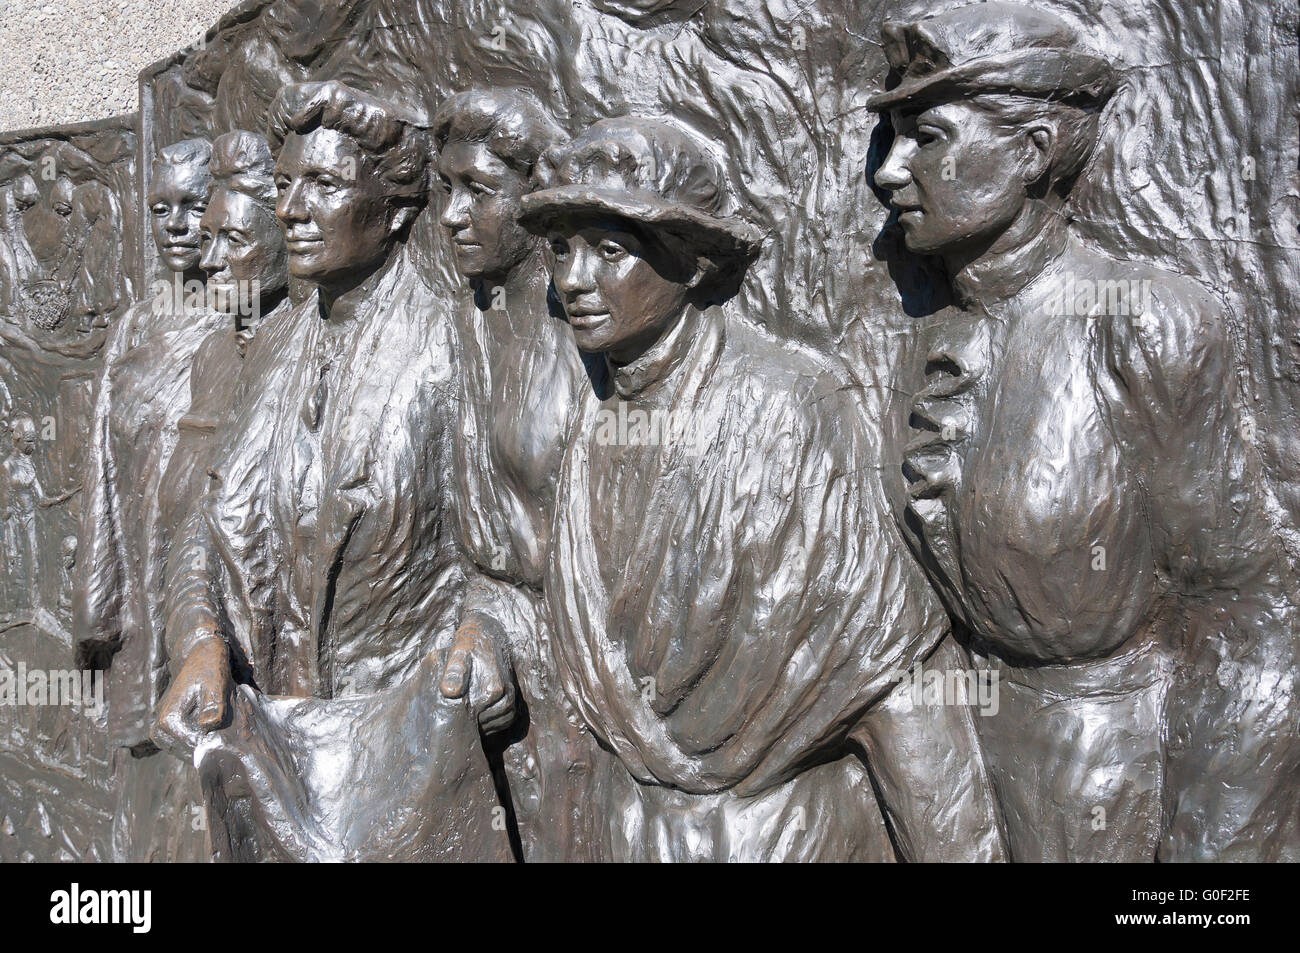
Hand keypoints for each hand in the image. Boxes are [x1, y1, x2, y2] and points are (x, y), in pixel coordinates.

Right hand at [151, 636, 231, 755]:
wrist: (201, 657)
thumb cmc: (210, 669)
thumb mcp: (217, 682)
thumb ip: (214, 703)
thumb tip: (209, 724)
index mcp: (168, 721)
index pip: (195, 748)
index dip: (217, 744)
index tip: (234, 736)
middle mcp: (160, 731)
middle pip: (192, 754)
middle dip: (212, 747)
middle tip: (233, 735)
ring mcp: (163, 735)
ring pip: (190, 753)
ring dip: (208, 745)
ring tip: (226, 730)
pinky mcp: (171, 734)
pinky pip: (189, 747)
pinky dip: (204, 742)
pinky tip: (219, 730)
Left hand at [440, 615, 515, 734]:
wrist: (486, 633)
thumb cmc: (469, 643)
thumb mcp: (458, 652)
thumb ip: (454, 671)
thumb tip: (450, 692)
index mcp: (492, 689)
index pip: (474, 721)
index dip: (460, 721)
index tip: (446, 717)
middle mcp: (505, 696)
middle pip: (484, 725)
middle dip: (470, 724)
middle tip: (453, 719)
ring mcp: (511, 698)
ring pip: (495, 724)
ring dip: (482, 724)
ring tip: (464, 718)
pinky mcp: (512, 698)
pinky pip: (504, 720)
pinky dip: (492, 722)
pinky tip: (477, 716)